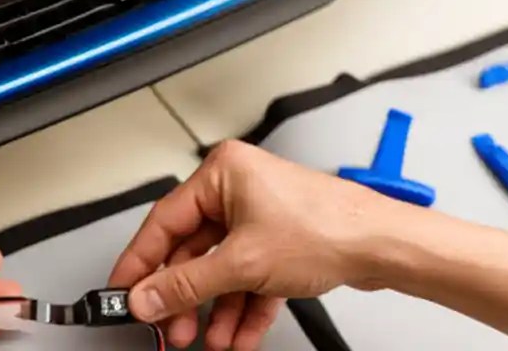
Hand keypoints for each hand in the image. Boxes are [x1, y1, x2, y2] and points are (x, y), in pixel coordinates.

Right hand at [109, 141, 392, 350]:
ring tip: (202, 338)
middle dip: (183, 295)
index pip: (164, 221)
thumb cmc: (328, 226)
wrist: (383, 245)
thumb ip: (187, 283)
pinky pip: (247, 277)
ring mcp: (259, 216)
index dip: (141, 261)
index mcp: (222, 173)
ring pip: (221, 269)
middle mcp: (238, 190)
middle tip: (167, 324)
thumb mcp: (242, 262)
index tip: (124, 291)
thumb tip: (147, 295)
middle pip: (193, 250)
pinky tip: (234, 335)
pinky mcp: (279, 242)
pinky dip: (241, 307)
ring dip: (213, 308)